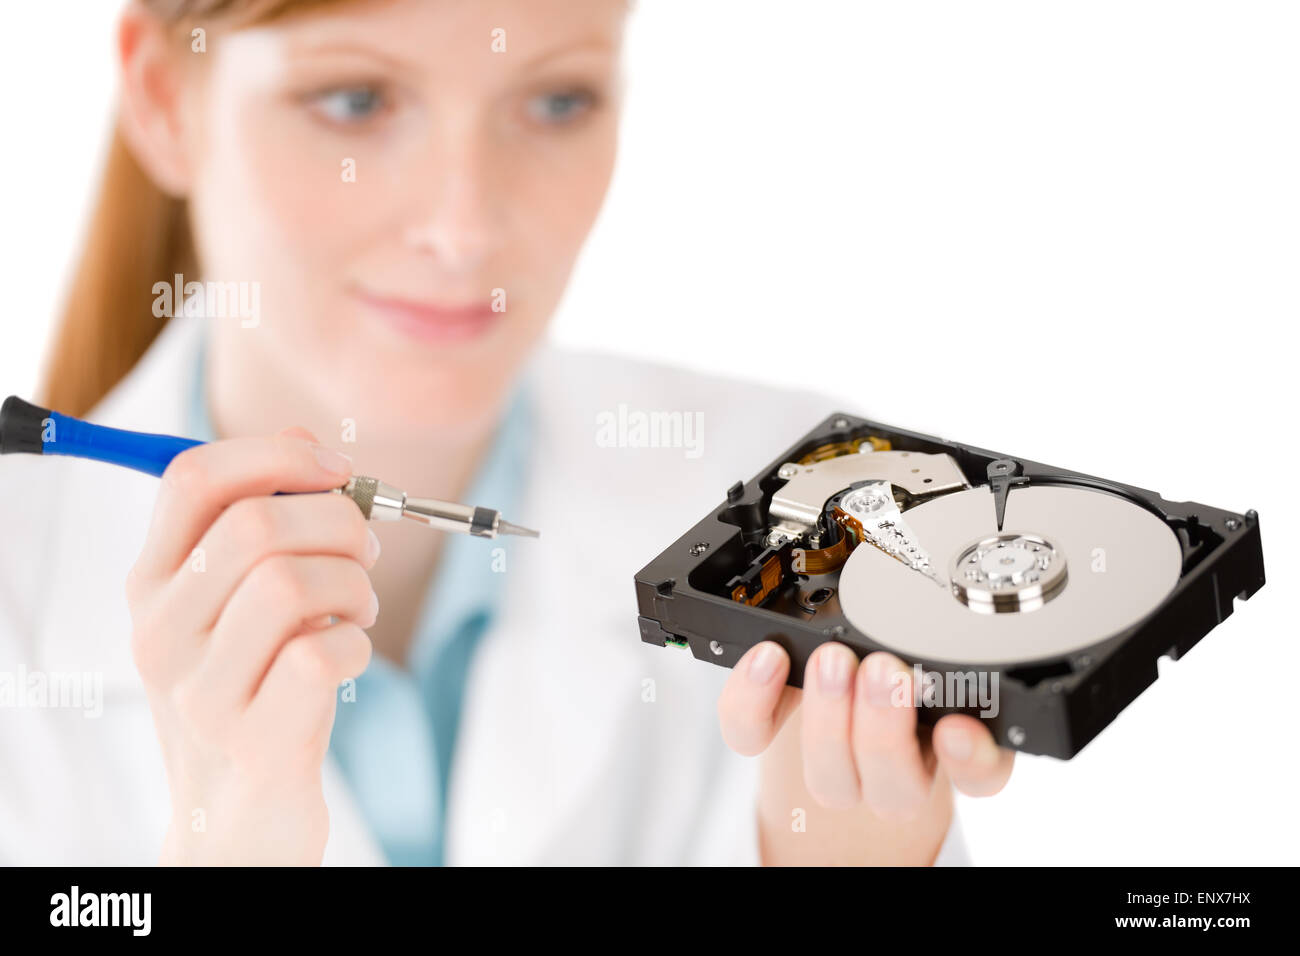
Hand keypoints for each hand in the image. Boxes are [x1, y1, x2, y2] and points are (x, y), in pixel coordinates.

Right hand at [125, 428, 378, 864]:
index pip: (192, 478)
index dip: (275, 454)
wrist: (236, 817)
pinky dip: (357, 643)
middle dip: (339, 521)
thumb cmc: (251, 689)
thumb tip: (310, 446)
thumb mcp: (235, 607)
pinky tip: (348, 660)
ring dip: (354, 584)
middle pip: (255, 524)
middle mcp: (162, 633)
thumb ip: (261, 527)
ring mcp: (202, 692)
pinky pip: (325, 652)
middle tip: (366, 550)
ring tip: (357, 610)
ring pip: (291, 582)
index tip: (336, 469)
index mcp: (153, 584)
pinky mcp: (256, 739)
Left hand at [718, 641, 1013, 864]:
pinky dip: (755, 703)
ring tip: (830, 660)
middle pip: (898, 788)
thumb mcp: (928, 620)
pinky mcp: (772, 739)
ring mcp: (836, 763)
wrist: (838, 675)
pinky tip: (766, 660)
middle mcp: (899, 765)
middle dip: (884, 727)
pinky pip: (753, 738)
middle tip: (884, 670)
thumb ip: (943, 614)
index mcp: (954, 736)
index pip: (981, 774)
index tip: (958, 728)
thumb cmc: (894, 639)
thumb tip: (955, 569)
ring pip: (831, 779)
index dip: (972, 760)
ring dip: (828, 719)